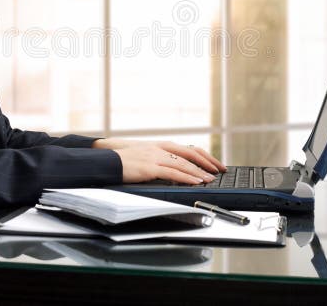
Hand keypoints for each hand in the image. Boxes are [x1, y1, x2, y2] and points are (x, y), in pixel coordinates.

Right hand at [92, 138, 226, 183]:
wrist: (106, 160)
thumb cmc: (123, 161)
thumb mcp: (144, 158)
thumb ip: (160, 162)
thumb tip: (175, 173)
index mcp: (160, 146)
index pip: (188, 149)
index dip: (204, 156)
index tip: (215, 163)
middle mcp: (160, 148)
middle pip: (190, 153)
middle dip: (207, 162)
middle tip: (220, 170)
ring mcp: (155, 157)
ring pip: (184, 164)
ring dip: (199, 172)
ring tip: (211, 179)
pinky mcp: (150, 167)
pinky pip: (173, 172)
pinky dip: (186, 177)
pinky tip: (195, 182)